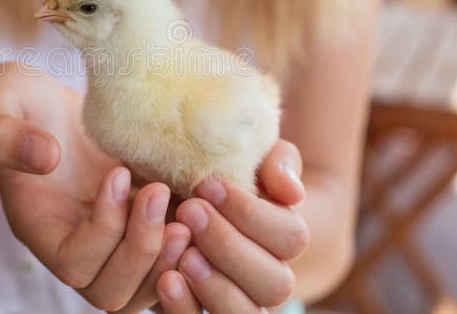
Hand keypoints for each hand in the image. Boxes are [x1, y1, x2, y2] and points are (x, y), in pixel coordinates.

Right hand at [0, 63, 190, 312]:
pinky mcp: (136, 222)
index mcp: (38, 224)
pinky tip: (201, 199)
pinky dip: (188, 243)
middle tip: (162, 196)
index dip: (102, 229)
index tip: (116, 173)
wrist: (38, 102)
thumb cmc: (12, 101)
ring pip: (143, 289)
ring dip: (171, 258)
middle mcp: (74, 243)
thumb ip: (5, 134)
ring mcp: (108, 238)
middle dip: (144, 252)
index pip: (72, 263)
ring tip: (192, 209)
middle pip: (110, 292)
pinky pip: (167, 260)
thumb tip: (45, 157)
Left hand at [156, 140, 308, 312]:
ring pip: (245, 313)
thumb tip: (291, 192)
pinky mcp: (199, 311)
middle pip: (273, 283)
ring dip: (215, 285)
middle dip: (230, 246)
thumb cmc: (226, 176)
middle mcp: (268, 279)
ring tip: (183, 253)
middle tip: (189, 210)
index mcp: (285, 239)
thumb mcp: (255, 159)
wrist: (189, 201)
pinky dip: (184, 308)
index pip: (290, 238)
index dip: (251, 213)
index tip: (209, 184)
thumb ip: (278, 165)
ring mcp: (237, 301)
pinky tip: (165, 280)